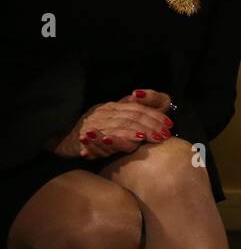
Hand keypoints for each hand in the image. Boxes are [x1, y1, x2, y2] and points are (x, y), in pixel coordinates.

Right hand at [54, 90, 174, 159]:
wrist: (63, 139)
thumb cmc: (95, 132)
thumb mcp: (115, 120)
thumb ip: (131, 114)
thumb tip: (147, 109)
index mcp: (113, 106)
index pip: (137, 108)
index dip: (154, 115)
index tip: (169, 125)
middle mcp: (103, 112)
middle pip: (131, 117)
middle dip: (149, 125)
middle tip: (163, 135)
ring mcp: (92, 124)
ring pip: (119, 126)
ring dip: (135, 132)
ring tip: (148, 137)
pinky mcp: (83, 138)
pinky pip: (103, 138)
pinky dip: (116, 139)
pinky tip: (129, 142)